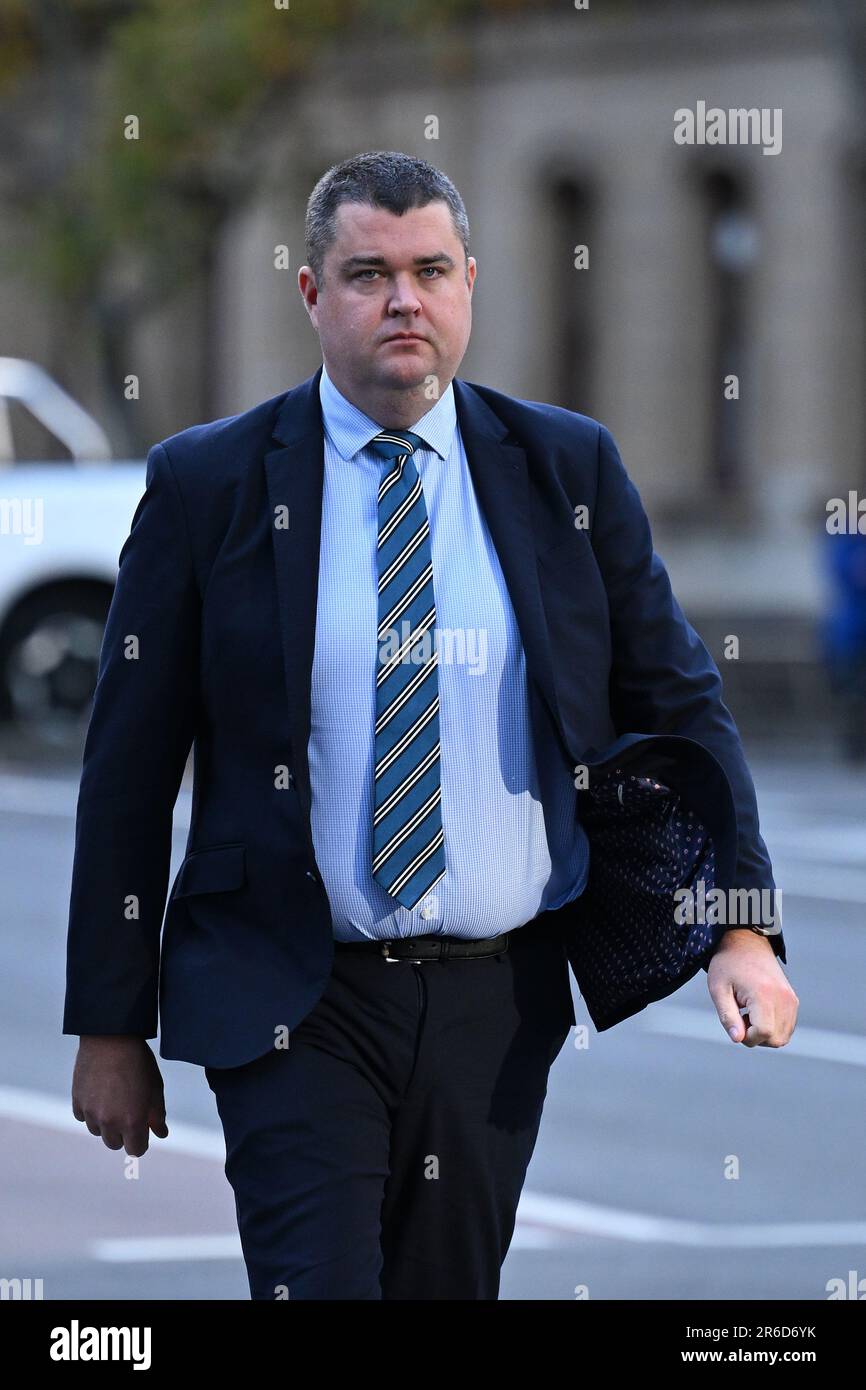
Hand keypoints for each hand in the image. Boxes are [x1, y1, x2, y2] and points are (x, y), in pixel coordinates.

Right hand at [71, 1036, 168, 1155]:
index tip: (142, 1132)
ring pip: (98, 1131)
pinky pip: (83, 1117)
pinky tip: (99, 1093)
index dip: (141, 1142)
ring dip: (105, 1123)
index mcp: (132, 1121)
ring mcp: (91, 1113)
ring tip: (114, 1098)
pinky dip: (91, 1111)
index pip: (136, 1150)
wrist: (110, 1038)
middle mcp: (110, 1121)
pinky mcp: (77, 1102)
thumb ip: (157, 1115)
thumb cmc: (138, 1062)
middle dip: (123, 1133)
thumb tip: (160, 1134)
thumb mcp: (155, 1088)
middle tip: (128, 1111)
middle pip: (114, 1144)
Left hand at [707, 930, 798, 1046]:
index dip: (746, 1036)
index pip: (763, 1033)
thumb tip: (737, 1039)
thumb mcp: (718, 989)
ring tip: (749, 1014)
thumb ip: (728, 1017)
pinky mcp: (793, 1000)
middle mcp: (783, 998)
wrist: (745, 942)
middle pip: (776, 1039)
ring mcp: (791, 999)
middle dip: (756, 1037)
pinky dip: (773, 1028)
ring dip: (765, 1034)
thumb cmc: (727, 964)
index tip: (735, 1021)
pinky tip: (758, 1012)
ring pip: (784, 1037)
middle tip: (740, 1017)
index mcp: (764, 994)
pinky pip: (787, 1027)